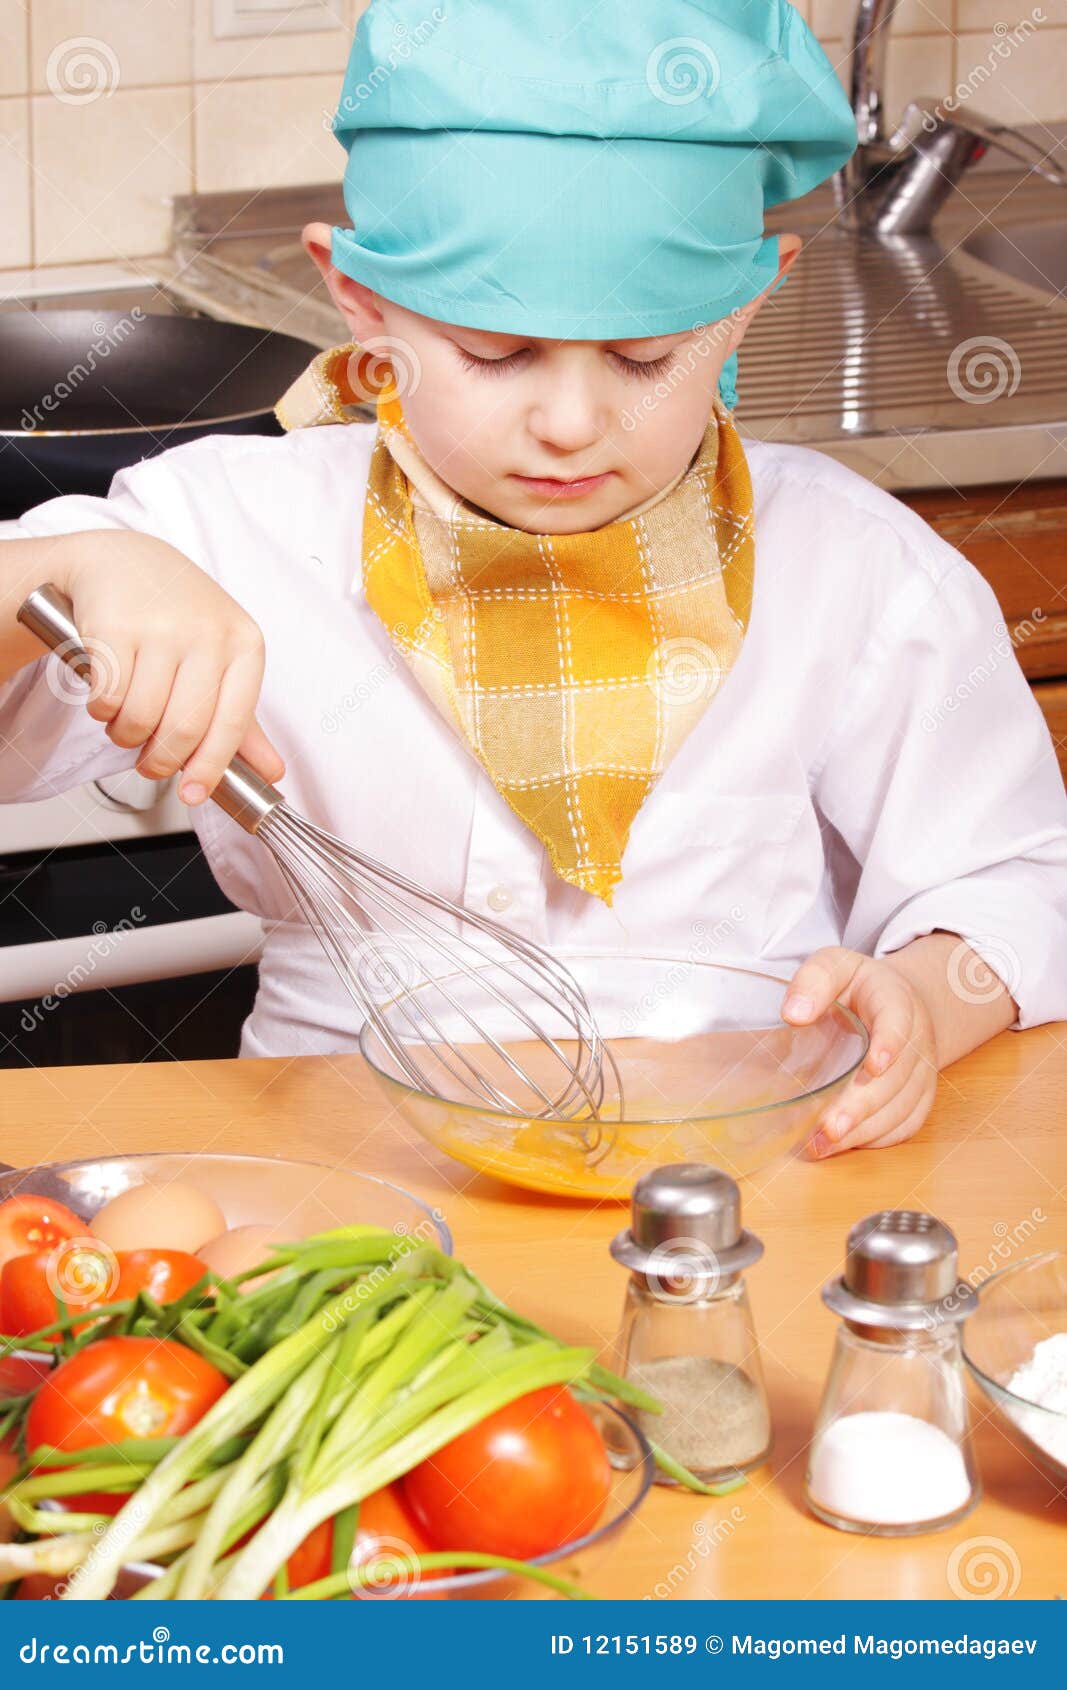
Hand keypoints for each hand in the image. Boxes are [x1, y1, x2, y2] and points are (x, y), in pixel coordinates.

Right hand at [58, 531, 284, 803]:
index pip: (234, 722)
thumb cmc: (178, 618)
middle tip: (150, 765)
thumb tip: (271, 773)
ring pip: (140, 718)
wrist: (123, 561)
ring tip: (126, 724)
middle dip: (160, 762)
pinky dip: (102, 712)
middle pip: (184, 728)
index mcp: (245, 644)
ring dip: (126, 737)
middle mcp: (207, 632)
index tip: (194, 795)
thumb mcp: (221, 660)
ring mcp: (160, 626)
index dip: (211, 767)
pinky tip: (107, 698)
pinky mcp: (114, 625)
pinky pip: (107, 698)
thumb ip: (244, 722)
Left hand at [781, 945, 938, 1156]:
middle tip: (830, 1126)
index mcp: (896, 1001)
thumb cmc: (859, 986)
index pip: (899, 1022)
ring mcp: (921, 1072)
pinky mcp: (918, 1096)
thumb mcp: (835, 965)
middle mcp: (917, 1039)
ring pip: (902, 1107)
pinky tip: (844, 1146)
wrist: (901, 1002)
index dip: (890, 1044)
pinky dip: (877, 1139)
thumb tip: (793, 1013)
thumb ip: (815, 979)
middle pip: (897, 1077)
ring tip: (825, 1144)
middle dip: (864, 1105)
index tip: (873, 1065)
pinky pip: (906, 1124)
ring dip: (866, 1130)